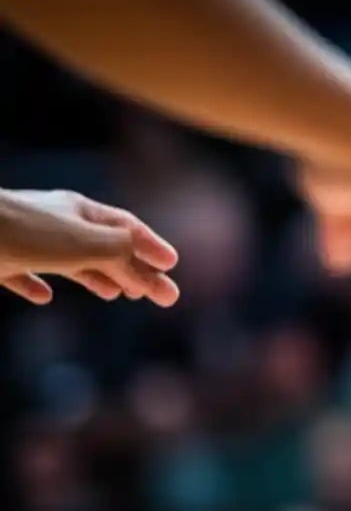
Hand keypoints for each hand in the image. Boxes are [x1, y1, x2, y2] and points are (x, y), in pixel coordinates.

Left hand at [0, 189, 179, 305]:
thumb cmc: (26, 233)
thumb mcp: (86, 240)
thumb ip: (119, 250)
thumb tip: (140, 260)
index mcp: (81, 212)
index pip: (127, 228)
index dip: (153, 246)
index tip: (173, 265)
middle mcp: (58, 223)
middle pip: (106, 249)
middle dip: (136, 271)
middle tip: (162, 296)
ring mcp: (27, 242)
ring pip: (72, 262)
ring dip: (98, 278)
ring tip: (117, 296)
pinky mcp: (0, 261)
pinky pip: (24, 275)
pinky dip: (38, 287)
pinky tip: (45, 298)